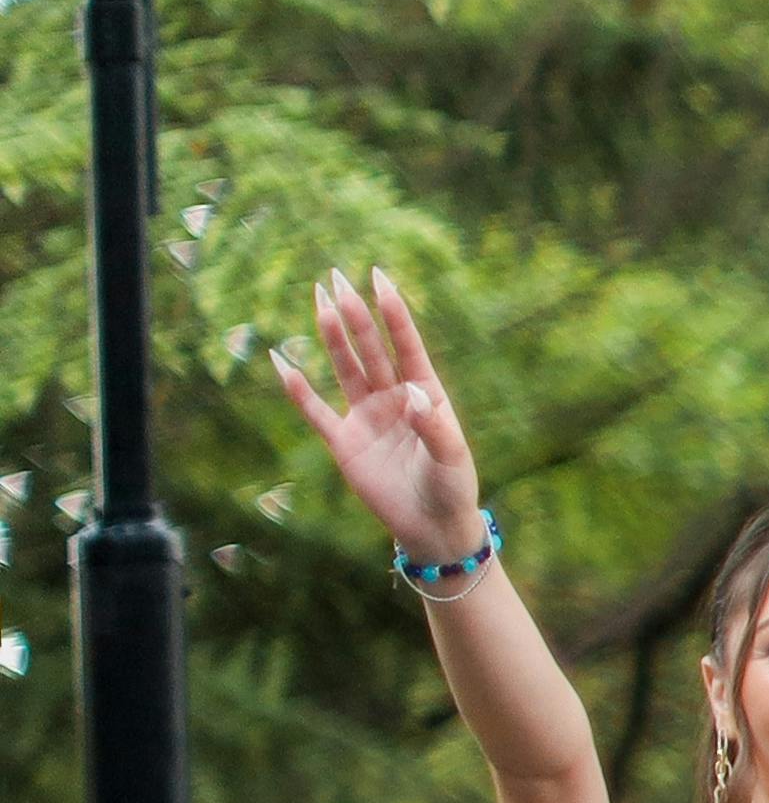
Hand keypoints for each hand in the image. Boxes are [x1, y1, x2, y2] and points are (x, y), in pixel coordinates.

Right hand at [276, 267, 484, 565]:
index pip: (406, 344)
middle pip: (371, 349)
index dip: (393, 311)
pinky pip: (316, 411)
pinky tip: (280, 361)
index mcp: (425, 394)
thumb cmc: (453, 488)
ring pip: (345, 369)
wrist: (432, 526)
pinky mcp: (344, 442)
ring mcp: (366, 417)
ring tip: (319, 302)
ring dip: (332, 338)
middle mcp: (393, 399)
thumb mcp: (451, 459)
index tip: (378, 276)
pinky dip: (297, 389)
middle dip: (355, 314)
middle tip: (335, 277)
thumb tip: (413, 395)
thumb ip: (435, 427)